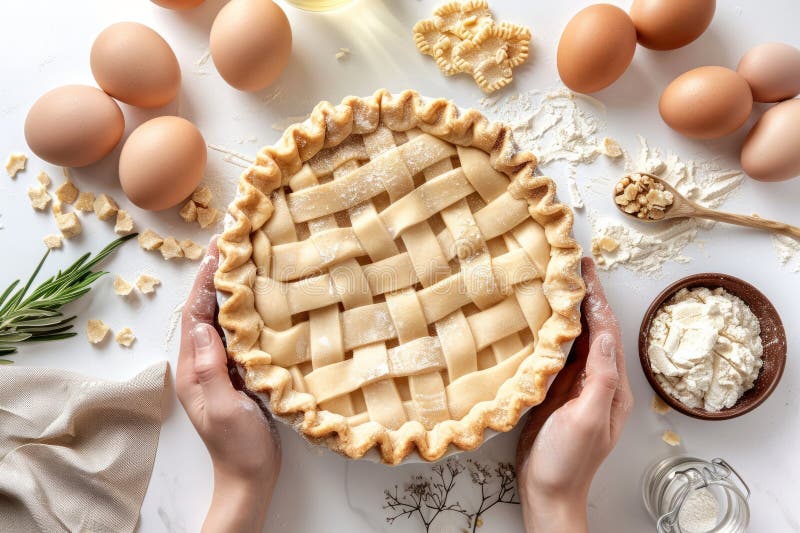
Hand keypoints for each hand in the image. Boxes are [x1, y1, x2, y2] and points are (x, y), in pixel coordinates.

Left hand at [177, 238, 280, 532]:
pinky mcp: (240, 372)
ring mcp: (222, 366)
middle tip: (232, 243)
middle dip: (215, 276)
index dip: (203, 280)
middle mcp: (204, 361)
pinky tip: (263, 299)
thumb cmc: (236, 444)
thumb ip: (210, 368)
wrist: (250, 475)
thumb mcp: (221, 407)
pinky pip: (240, 333)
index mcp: (194, 367)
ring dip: (231, 290)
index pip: (195, 314)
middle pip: (205, 311)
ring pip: (223, 319)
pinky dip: (248, 311)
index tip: (217, 250)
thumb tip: (204, 326)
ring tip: (246, 260)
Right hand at [515, 258, 632, 532]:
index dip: (597, 298)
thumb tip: (606, 334)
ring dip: (571, 308)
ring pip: (577, 337)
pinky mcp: (555, 389)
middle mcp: (597, 379)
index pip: (607, 331)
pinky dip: (554, 329)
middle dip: (586, 295)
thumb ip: (600, 377)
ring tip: (560, 279)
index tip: (585, 268)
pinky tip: (542, 317)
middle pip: (595, 329)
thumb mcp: (588, 418)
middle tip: (573, 263)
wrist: (548, 490)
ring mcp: (576, 384)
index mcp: (611, 385)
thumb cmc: (568, 460)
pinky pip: (558, 352)